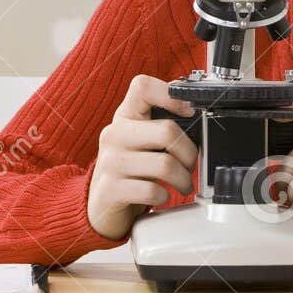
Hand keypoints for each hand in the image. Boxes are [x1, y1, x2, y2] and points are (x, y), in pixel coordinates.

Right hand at [87, 74, 197, 240]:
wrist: (100, 206)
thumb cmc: (131, 169)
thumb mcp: (141, 140)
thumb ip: (160, 123)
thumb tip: (191, 106)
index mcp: (124, 116)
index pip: (142, 86)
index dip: (171, 95)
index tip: (189, 112)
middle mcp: (114, 134)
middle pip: (167, 131)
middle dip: (189, 153)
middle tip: (190, 165)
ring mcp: (110, 162)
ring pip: (165, 165)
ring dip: (183, 179)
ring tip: (182, 184)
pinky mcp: (110, 190)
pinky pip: (152, 191)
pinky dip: (165, 197)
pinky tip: (161, 196)